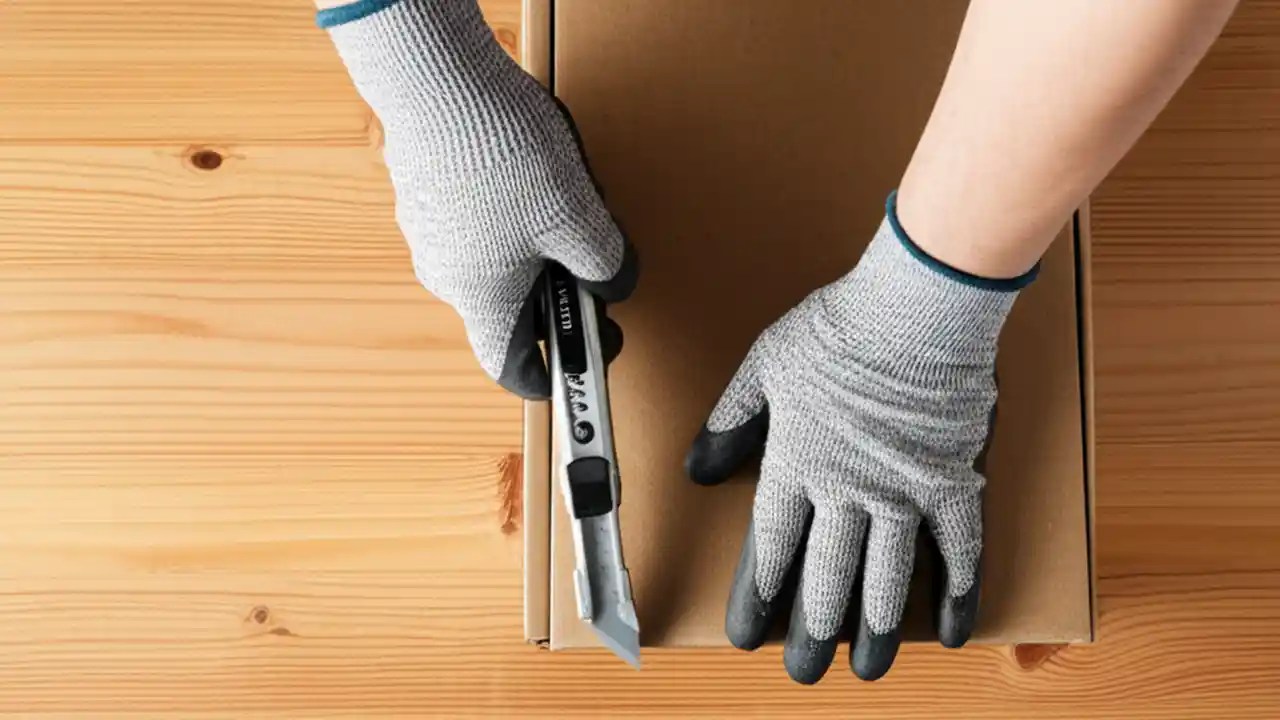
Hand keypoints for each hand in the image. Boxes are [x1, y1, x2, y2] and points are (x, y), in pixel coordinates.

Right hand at [325, 0, 635, 397]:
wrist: (437, 78)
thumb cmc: (502, 155)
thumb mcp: (579, 220)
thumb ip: (607, 267)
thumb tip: (614, 284)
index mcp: (482, 300)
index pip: (512, 368)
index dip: (552, 373)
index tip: (584, 362)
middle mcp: (447, 275)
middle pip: (512, 307)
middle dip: (559, 288)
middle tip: (593, 259)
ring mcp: (430, 232)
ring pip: (497, 258)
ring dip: (538, 243)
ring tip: (566, 199)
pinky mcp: (426, 192)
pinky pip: (478, 221)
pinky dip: (512, 213)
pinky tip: (534, 172)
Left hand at [685, 197, 1032, 682]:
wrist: (915, 307)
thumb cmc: (838, 328)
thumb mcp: (763, 366)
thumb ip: (731, 421)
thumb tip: (700, 468)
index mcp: (798, 464)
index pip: (772, 545)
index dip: (758, 592)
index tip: (748, 631)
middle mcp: (849, 491)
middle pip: (826, 576)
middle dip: (812, 629)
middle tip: (803, 670)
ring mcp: (906, 494)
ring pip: (889, 579)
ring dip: (876, 629)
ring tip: (869, 669)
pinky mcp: (956, 484)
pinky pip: (962, 551)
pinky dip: (960, 592)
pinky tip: (956, 628)